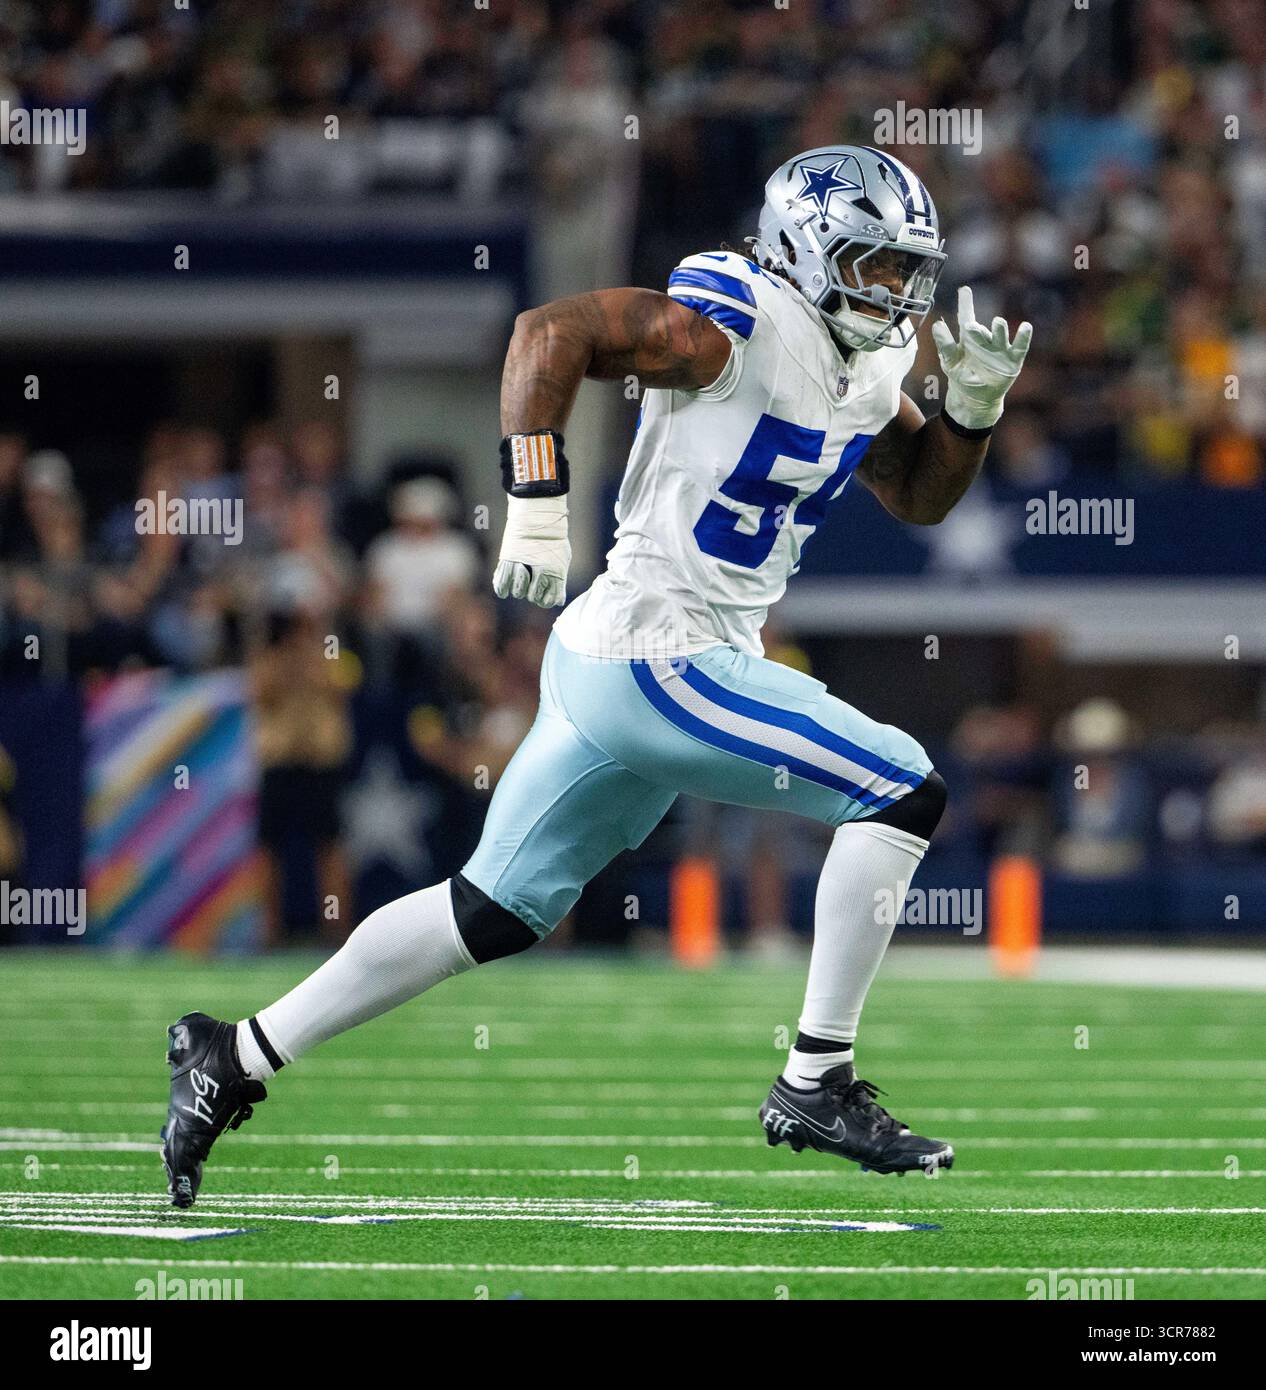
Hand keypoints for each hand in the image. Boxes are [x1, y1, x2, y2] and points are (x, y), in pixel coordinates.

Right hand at [492, 495, 569, 607]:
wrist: (538, 517)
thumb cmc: (553, 538)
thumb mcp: (563, 556)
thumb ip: (560, 579)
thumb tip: (558, 600)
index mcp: (555, 572)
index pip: (551, 599)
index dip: (548, 601)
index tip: (545, 599)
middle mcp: (539, 571)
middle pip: (533, 597)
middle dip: (533, 595)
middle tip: (532, 589)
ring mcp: (522, 566)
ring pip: (518, 591)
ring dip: (518, 591)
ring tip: (518, 588)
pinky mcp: (508, 559)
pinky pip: (501, 581)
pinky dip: (501, 588)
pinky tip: (504, 591)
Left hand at [931, 286, 1032, 430]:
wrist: (975, 398)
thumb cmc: (961, 376)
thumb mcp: (950, 361)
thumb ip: (944, 344)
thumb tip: (936, 325)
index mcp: (969, 339)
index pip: (967, 318)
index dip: (965, 304)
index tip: (964, 290)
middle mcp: (985, 340)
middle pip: (982, 331)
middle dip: (977, 330)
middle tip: (970, 327)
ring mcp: (1000, 349)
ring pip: (1000, 335)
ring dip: (998, 329)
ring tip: (997, 323)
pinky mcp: (1012, 360)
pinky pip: (1020, 346)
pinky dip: (1023, 337)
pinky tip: (1025, 327)